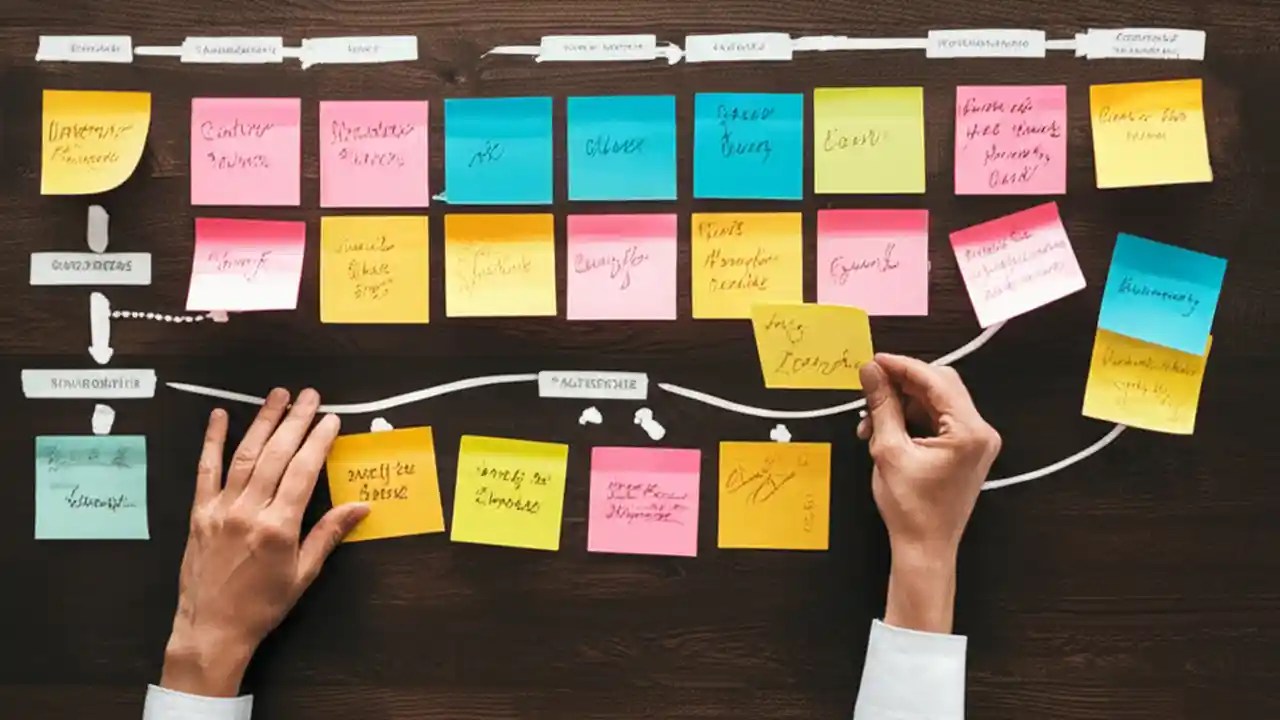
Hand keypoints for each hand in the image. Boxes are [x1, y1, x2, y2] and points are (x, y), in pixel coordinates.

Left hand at [161, 388, 368, 696]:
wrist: (211, 629)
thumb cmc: (262, 606)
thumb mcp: (304, 574)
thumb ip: (329, 534)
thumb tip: (362, 506)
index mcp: (278, 527)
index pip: (302, 472)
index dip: (318, 441)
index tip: (331, 419)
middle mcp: (248, 512)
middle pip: (275, 455)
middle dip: (295, 421)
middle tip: (310, 395)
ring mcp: (220, 509)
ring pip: (245, 455)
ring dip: (262, 421)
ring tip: (278, 395)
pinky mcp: (199, 512)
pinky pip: (205, 470)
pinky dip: (212, 441)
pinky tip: (220, 417)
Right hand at [857, 354, 1000, 632]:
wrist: (925, 548)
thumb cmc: (910, 508)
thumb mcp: (888, 451)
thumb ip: (881, 406)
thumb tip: (871, 372)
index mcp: (969, 432)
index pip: (935, 381)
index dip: (901, 366)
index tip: (874, 361)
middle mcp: (980, 432)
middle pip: (940, 386)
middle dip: (902, 384)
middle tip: (870, 385)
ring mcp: (976, 441)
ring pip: (937, 402)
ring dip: (903, 404)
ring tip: (871, 420)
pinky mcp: (967, 450)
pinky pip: (938, 420)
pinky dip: (912, 419)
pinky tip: (886, 428)